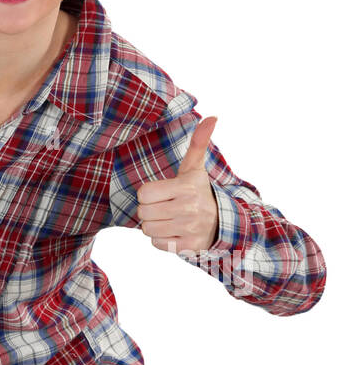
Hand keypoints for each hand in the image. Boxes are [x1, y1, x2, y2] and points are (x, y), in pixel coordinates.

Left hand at [136, 115, 219, 253]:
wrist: (221, 222)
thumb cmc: (199, 191)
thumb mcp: (195, 168)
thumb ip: (198, 143)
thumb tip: (212, 117)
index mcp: (186, 187)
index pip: (144, 193)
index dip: (148, 193)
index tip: (162, 192)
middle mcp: (189, 208)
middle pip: (143, 213)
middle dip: (149, 210)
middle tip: (164, 206)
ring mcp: (189, 228)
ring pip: (148, 229)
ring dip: (154, 225)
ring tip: (168, 219)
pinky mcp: (189, 246)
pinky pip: (157, 244)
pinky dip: (161, 240)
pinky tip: (174, 231)